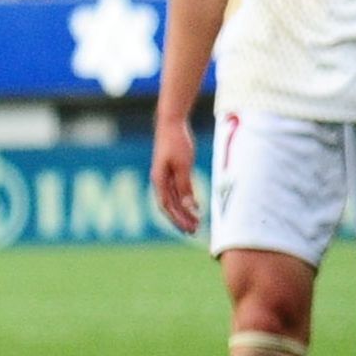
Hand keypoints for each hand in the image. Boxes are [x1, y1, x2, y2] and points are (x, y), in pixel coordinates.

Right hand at [150, 114, 200, 235]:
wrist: (171, 124)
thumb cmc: (176, 142)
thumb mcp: (183, 165)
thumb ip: (184, 187)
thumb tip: (188, 207)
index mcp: (159, 180)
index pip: (166, 206)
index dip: (177, 219)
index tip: (189, 229)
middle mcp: (159, 180)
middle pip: (169, 206)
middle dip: (181, 219)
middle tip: (194, 231)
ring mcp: (165, 176)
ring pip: (173, 200)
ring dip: (184, 212)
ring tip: (196, 223)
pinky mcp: (172, 171)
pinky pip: (177, 191)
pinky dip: (185, 201)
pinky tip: (195, 207)